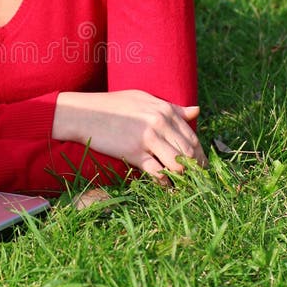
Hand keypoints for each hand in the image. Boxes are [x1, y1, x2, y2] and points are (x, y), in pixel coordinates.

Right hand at [53, 90, 206, 180]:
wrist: (83, 113)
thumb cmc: (112, 105)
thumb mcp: (143, 99)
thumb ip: (172, 107)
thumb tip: (196, 111)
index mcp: (164, 110)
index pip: (192, 136)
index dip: (201, 155)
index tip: (203, 167)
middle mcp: (159, 122)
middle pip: (189, 152)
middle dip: (196, 169)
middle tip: (198, 181)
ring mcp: (148, 138)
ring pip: (178, 163)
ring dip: (183, 177)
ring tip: (185, 186)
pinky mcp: (135, 153)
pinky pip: (158, 172)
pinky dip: (165, 182)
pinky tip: (167, 186)